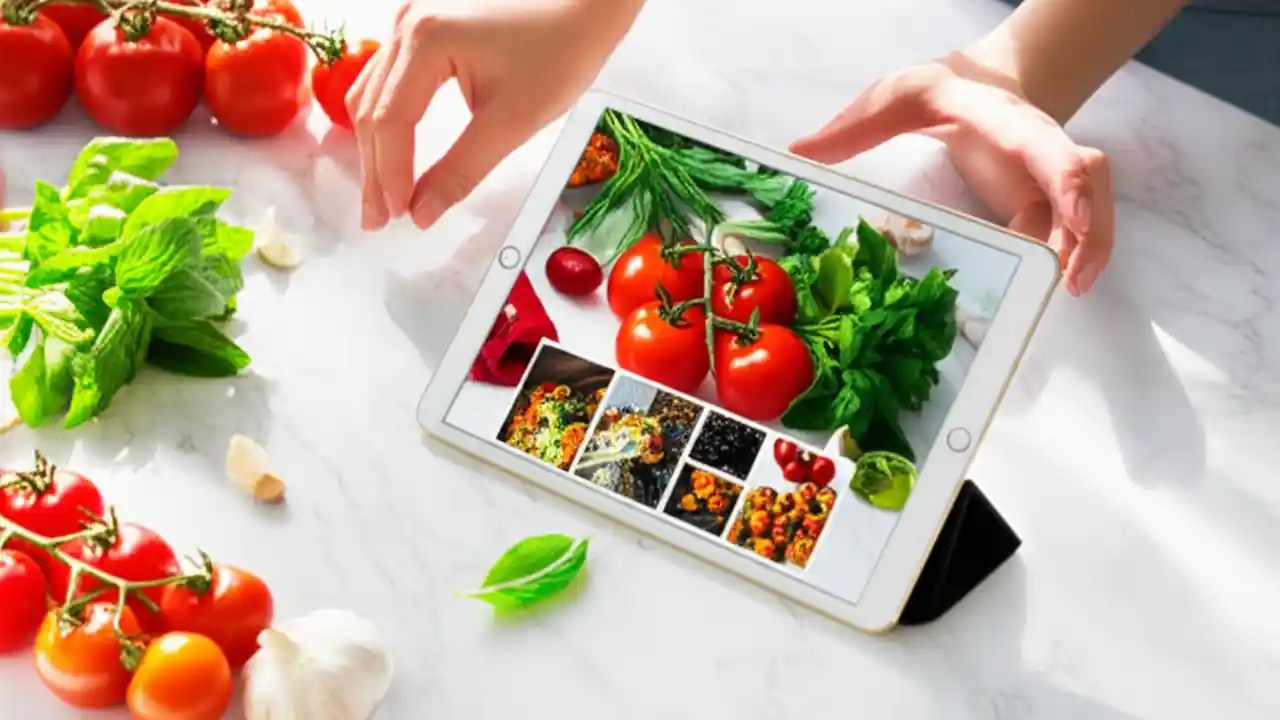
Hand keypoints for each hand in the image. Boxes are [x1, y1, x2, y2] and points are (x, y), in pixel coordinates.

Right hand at [347, 0, 637, 230]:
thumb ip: (461, 171)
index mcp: (426, 40)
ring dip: (376, 148)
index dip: (389, 176)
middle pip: (372, 110)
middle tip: (378, 220)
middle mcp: (407, 22)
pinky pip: (390, 78)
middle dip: (375, 170)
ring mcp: (411, 18)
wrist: (586, 3)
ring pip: (374, 94)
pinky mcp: (424, 24)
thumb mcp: (512, 121)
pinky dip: (389, 119)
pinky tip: (393, 152)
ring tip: (383, 196)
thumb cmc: (561, 47)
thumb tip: (423, 212)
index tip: (396, 216)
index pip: (390, 122)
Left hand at [790, 53, 1114, 296]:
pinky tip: (1063, 284)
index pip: (1034, 141)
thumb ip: (851, 128)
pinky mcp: (1045, 197)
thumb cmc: (940, 90)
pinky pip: (1075, 225)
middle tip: (1070, 273)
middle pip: (1081, 175)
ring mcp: (1046, 170)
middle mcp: (1035, 142)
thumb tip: (798, 152)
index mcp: (997, 116)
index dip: (1057, 174)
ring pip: (1090, 202)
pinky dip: (1078, 253)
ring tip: (1071, 288)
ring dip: (1090, 244)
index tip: (1064, 210)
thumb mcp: (894, 98)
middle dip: (1087, 221)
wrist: (982, 81)